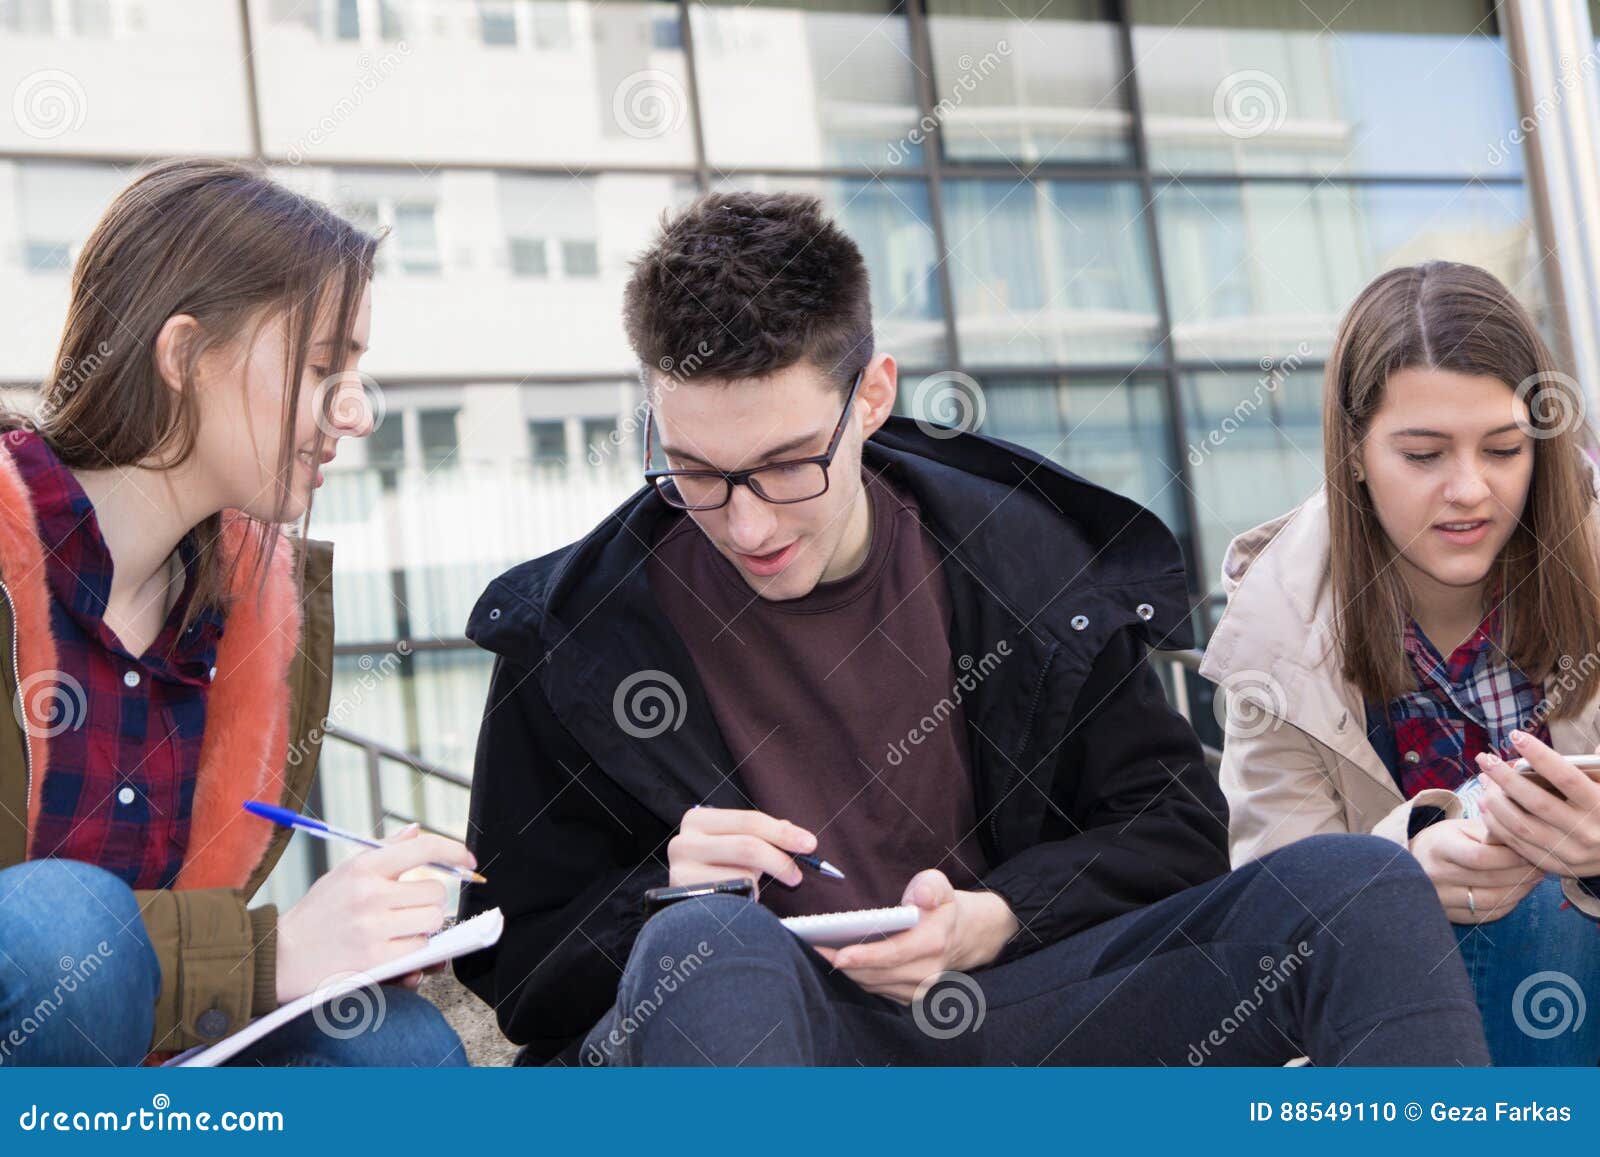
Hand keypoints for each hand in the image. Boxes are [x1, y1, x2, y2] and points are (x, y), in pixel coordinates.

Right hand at [275, 823, 475, 1003]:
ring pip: (433, 921)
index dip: (454, 851)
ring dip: (424, 927)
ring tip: (399, 928)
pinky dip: (414, 951)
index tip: (468, 861)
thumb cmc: (317, 912)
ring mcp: (373, 929)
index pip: (424, 849)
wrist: (281, 955)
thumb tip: (417, 831)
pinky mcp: (375, 961)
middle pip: (436, 892)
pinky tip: (392, 948)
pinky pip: (419, 951)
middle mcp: (369, 895)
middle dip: (430, 900)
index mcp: (364, 867)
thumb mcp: (344, 872)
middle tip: (410, 907)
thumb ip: (384, 852)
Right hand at [666, 806, 816, 898]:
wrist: (682, 915)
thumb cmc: (714, 874)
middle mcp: (683, 841)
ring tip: (753, 890)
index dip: (783, 833)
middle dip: (780, 860)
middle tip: (797, 875)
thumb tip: (791, 831)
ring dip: (756, 884)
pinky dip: (744, 901)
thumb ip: (760, 836)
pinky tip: (739, 902)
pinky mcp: (685, 900)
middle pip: (747, 845)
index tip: (810, 844)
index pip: (750, 821)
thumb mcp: (735, 847)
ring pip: (741, 874)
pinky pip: (731, 899)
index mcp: (699, 820)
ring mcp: (680, 870)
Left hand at [814, 869, 1017, 1003]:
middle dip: (843, 964)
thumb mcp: (940, 885)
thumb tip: (920, 898)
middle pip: (877, 973)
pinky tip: (833, 963)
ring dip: (844, 973)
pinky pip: (874, 990)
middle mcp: (927, 972)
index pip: (895, 953)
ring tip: (815, 954)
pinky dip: (854, 978)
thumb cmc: (941, 905)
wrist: (962, 935)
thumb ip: (930, 886)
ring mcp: (918, 989)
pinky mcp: (908, 997)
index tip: (840, 955)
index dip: (867, 956)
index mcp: (934, 942)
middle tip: (812, 950)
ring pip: (872, 984)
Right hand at [1409, 816, 1541, 922]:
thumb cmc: (1444, 841)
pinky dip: (1509, 904)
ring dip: (1520, 890)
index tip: (1531, 851)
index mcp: (1438, 848)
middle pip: (1489, 880)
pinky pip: (1487, 914)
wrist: (1412, 863)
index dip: (1511, 857)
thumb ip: (1490, 831)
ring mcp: (1441, 899)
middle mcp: (1435, 876)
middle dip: (1523, 873)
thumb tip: (1523, 837)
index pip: (1480, 857)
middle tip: (1543, 865)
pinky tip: (1518, 891)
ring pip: (1492, 901)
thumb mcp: (1461, 827)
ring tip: (1534, 878)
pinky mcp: (1450, 915)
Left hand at [1474, 731, 1599, 877]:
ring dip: (1495, 801)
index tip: (1515, 735)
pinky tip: (1486, 806)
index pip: (1566, 777)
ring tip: (1482, 780)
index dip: (1539, 755)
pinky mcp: (1554, 865)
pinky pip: (1518, 844)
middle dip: (1505, 778)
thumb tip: (1595, 748)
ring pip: (1522, 825)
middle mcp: (1587, 832)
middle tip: (1485, 758)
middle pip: (1537, 801)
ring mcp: (1569, 852)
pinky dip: (1497, 824)